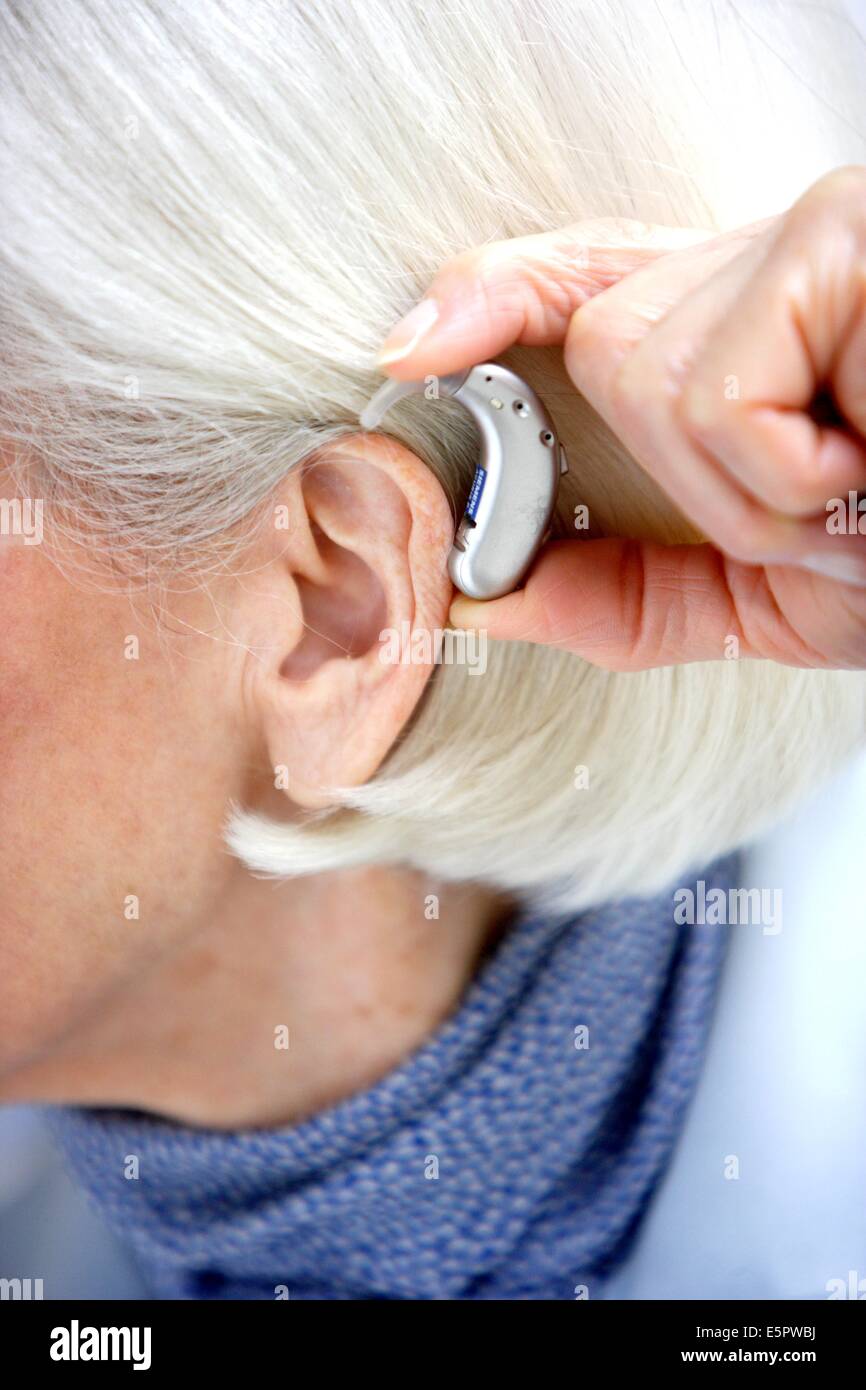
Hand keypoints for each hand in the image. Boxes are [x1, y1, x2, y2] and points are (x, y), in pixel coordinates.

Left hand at [375, 170, 865, 669]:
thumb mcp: (763, 597)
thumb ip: (631, 599)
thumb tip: (496, 602)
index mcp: (745, 332)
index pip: (589, 277)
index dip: (492, 296)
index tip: (407, 350)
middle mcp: (767, 261)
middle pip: (612, 356)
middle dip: (702, 483)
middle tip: (827, 506)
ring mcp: (807, 235)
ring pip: (657, 379)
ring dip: (757, 491)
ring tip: (865, 486)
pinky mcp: (840, 235)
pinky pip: (724, 388)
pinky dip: (787, 472)